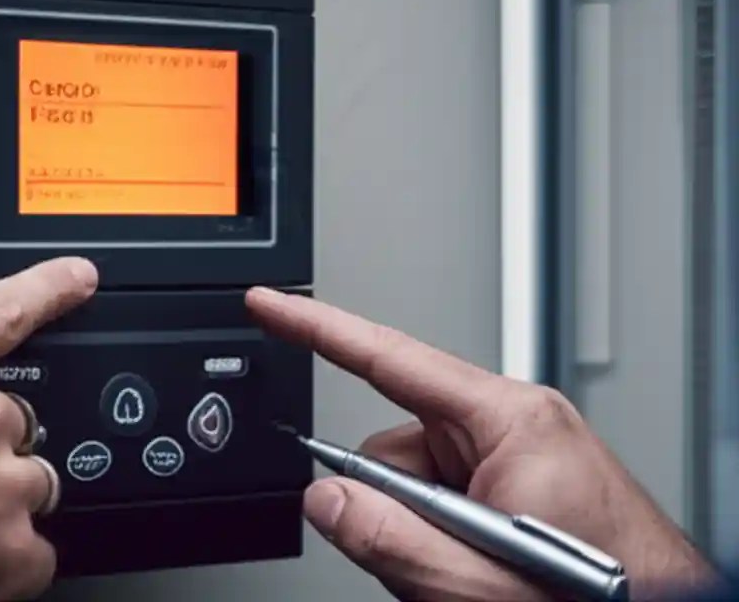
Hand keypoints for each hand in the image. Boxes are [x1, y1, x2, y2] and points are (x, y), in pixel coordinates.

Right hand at [245, 288, 717, 600]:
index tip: (269, 305)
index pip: (389, 359)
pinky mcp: (517, 486)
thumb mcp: (478, 579)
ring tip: (470, 578)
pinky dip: (440, 540)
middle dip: (388, 504)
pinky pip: (441, 500)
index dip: (317, 328)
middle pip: (394, 443)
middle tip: (431, 563)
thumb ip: (389, 538)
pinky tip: (476, 572)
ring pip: (412, 482)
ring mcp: (517, 457)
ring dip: (417, 533)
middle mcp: (513, 427)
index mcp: (511, 420)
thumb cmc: (609, 598)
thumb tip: (323, 499)